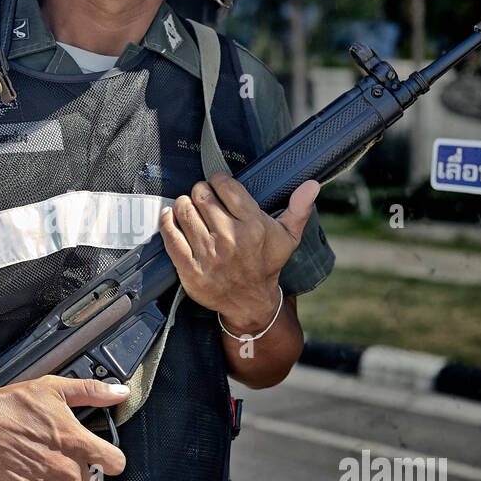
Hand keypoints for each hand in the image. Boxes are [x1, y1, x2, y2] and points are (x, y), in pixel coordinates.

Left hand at [158, 173, 319, 332]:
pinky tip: (171, 217)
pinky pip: (170, 236)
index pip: (227, 186)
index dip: (218, 180)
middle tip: (202, 197)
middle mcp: (231, 239)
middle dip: (200, 191)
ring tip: (189, 207)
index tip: (217, 183)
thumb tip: (312, 185)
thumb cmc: (266, 264)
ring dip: (184, 204)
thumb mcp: (288, 237)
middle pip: (202, 195)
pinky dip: (167, 222)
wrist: (250, 301)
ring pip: (185, 211)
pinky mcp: (190, 269)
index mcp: (254, 226)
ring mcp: (209, 255)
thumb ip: (299, 209)